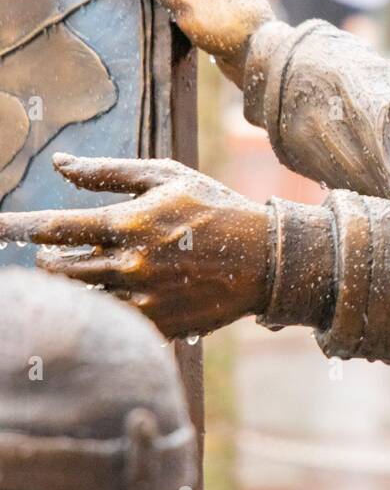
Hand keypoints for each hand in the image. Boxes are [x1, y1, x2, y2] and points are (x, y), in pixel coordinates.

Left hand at [0, 154, 270, 338]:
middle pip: (58, 270)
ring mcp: (143, 300)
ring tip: (82, 270)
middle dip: (48, 259)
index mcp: (129, 223)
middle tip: (56, 251)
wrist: (264, 259)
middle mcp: (131, 265)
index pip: (56, 228)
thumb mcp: (166, 176)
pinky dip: (103, 307)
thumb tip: (60, 164)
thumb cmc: (213, 208)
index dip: (17, 228)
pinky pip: (111, 320)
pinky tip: (117, 293)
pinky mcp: (157, 326)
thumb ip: (109, 172)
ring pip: (80, 298)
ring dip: (71, 284)